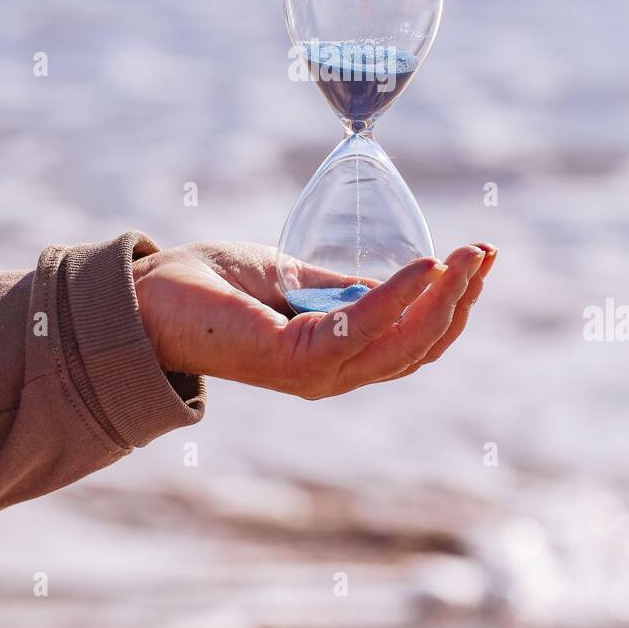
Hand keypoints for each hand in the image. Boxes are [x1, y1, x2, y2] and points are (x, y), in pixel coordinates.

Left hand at [133, 240, 496, 399]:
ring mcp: (315, 372)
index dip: (453, 305)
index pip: (413, 343)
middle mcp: (332, 374)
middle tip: (484, 253)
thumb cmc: (212, 286)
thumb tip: (401, 279)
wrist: (145, 296)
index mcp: (335, 356)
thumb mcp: (294, 278)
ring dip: (442, 297)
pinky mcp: (294, 359)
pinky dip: (398, 296)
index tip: (479, 258)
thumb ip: (343, 288)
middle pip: (419, 348)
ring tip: (467, 256)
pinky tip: (424, 266)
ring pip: (402, 344)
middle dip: (460, 301)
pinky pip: (363, 327)